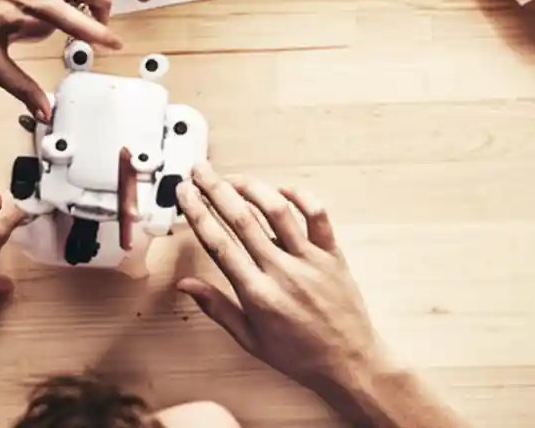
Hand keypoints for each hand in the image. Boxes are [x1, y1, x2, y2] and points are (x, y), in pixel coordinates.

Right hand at [176, 163, 381, 399]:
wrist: (349, 363)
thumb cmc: (299, 355)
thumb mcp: (249, 339)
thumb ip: (217, 307)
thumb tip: (185, 285)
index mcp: (256, 294)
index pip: (218, 243)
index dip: (197, 213)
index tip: (185, 194)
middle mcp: (281, 272)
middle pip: (241, 219)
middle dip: (215, 189)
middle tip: (200, 171)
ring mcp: (309, 260)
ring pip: (277, 210)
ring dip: (251, 187)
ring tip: (232, 177)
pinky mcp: (333, 255)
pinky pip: (317, 216)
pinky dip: (299, 196)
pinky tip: (280, 190)